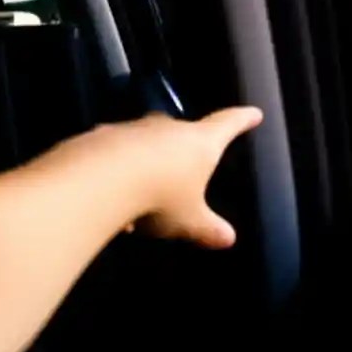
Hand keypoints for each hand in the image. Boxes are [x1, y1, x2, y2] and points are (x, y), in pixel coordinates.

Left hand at [43, 106, 263, 248]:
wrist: (97, 180)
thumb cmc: (159, 196)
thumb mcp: (189, 220)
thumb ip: (208, 228)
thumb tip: (228, 238)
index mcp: (200, 143)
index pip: (228, 125)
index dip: (242, 120)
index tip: (253, 113)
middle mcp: (168, 128)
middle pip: (183, 132)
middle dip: (184, 148)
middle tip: (183, 170)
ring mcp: (132, 129)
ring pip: (145, 143)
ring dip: (146, 163)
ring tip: (142, 195)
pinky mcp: (99, 137)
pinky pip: (114, 152)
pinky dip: (116, 169)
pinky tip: (110, 196)